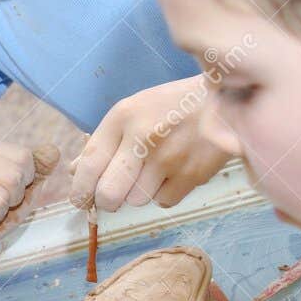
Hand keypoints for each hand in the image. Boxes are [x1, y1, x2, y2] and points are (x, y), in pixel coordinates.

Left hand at [70, 76, 230, 212]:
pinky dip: (164, 194)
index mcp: (123, 117)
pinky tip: (173, 172)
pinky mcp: (193, 174)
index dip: (80, 190)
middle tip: (113, 195)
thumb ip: (102, 141)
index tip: (81, 199)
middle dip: (106, 200)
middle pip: (109, 194)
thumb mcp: (132, 111)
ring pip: (136, 201)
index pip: (89, 164)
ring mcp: (170, 158)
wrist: (227, 99)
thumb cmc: (171, 106)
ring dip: (139, 193)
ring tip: (154, 171)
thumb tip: (73, 171)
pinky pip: (163, 202)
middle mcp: (143, 138)